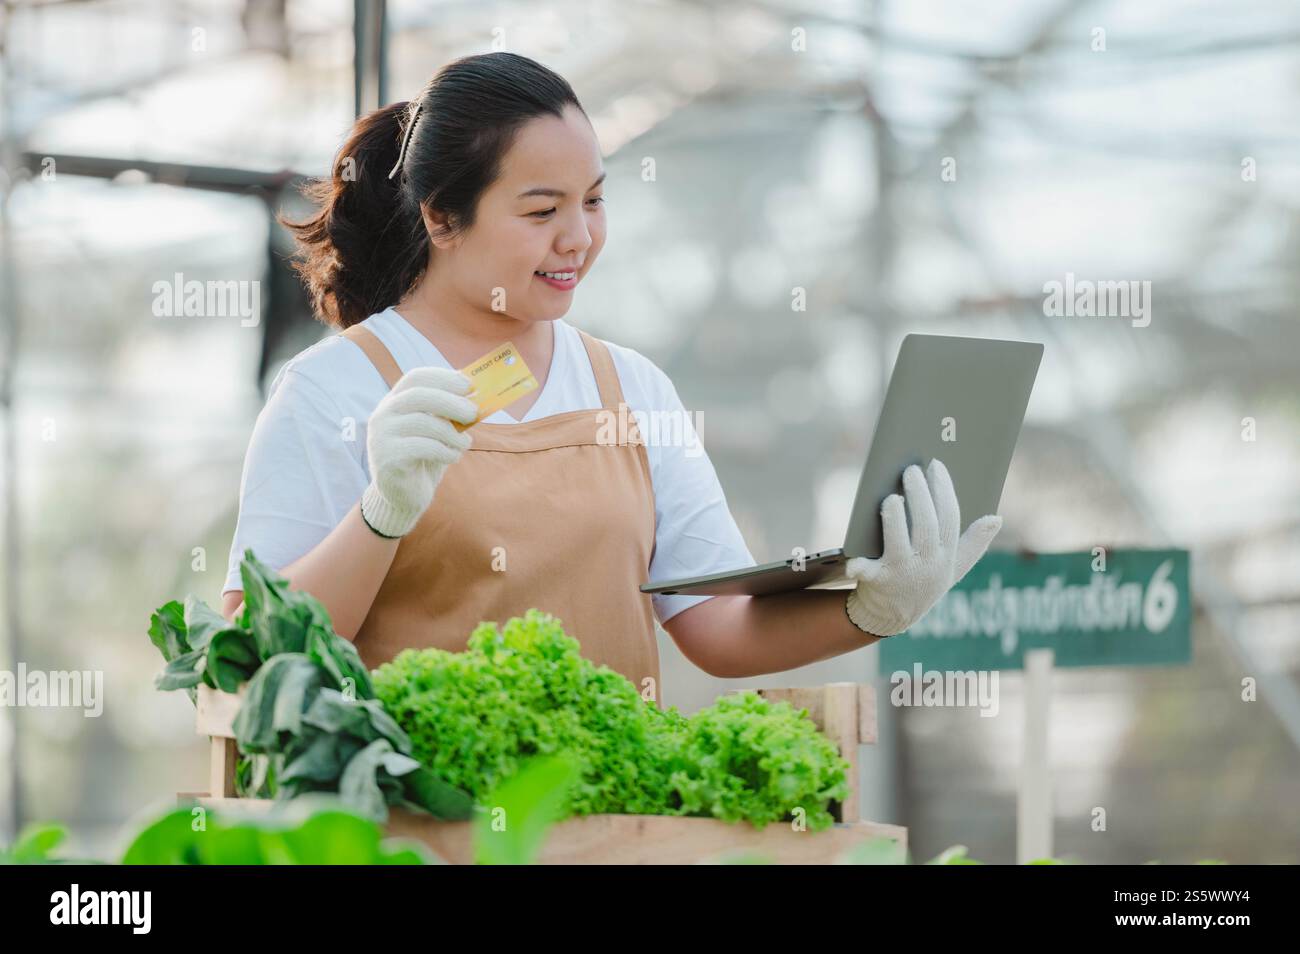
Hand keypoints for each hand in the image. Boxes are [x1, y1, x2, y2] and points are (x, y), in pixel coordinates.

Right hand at [360, 366, 478, 537]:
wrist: (403, 497)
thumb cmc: (425, 459)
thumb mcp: (437, 431)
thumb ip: (449, 414)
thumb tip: (477, 396)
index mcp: (394, 402)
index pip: (415, 378)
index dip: (443, 378)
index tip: (468, 385)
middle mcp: (383, 415)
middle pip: (418, 395)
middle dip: (451, 402)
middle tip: (474, 413)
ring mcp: (381, 436)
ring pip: (422, 422)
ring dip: (452, 433)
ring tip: (465, 444)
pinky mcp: (387, 458)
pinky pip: (422, 447)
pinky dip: (445, 450)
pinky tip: (453, 457)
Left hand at [844, 458, 1001, 636]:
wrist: (893, 617)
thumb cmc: (924, 582)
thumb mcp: (954, 567)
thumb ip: (974, 543)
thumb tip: (996, 518)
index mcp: (946, 555)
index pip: (950, 517)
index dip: (944, 489)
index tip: (936, 465)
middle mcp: (927, 564)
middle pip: (926, 525)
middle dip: (920, 495)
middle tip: (910, 470)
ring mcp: (901, 573)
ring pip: (899, 541)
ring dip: (895, 518)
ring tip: (892, 497)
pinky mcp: (877, 582)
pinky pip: (868, 572)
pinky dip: (860, 566)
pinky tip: (855, 559)